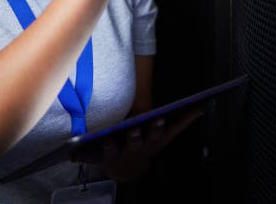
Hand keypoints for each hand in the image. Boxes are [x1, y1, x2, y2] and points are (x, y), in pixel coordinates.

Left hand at [70, 106, 203, 182]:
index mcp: (151, 142)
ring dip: (110, 146)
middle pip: (135, 142)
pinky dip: (83, 157)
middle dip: (135, 136)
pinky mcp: (101, 159)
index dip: (156, 128)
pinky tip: (75, 153)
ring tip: (107, 139)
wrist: (129, 169)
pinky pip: (91, 158)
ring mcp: (118, 155)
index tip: (157, 119)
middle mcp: (135, 149)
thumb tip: (201, 106)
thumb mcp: (166, 135)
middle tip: (133, 128)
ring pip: (114, 151)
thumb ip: (182, 121)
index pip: (155, 134)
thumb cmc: (148, 144)